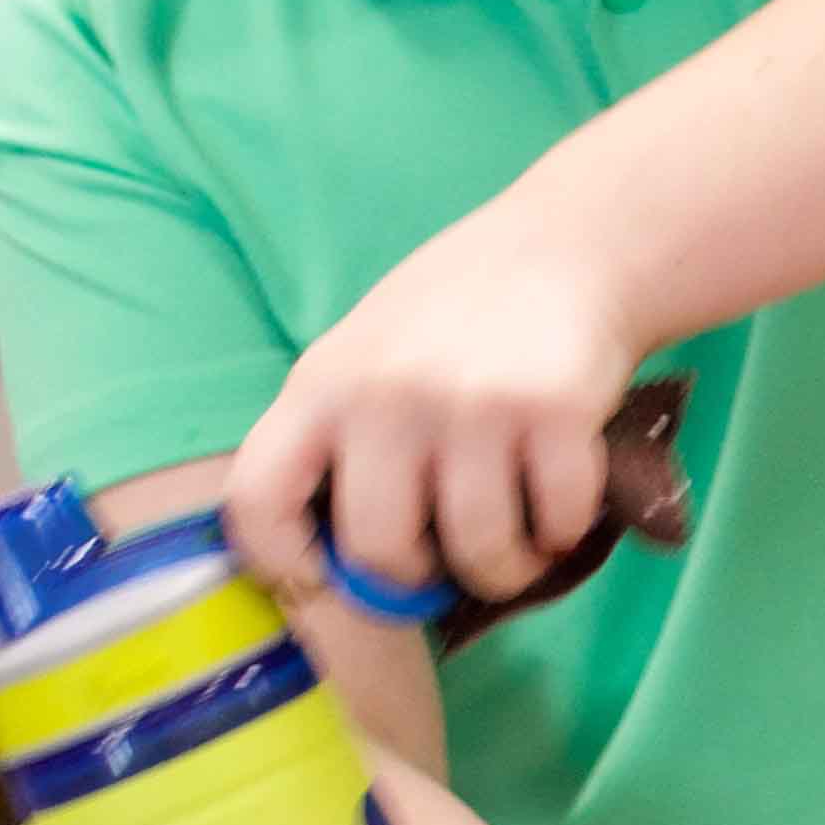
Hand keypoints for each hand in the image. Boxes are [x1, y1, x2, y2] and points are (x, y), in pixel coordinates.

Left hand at [229, 166, 656, 617]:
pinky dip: (566, 531)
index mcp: (320, 386)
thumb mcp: (364, 359)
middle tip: (449, 557)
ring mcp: (469, 403)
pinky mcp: (551, 409)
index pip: (258, 501)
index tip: (328, 579)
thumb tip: (342, 567)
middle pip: (381, 552)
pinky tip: (562, 505)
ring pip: (479, 551)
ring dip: (506, 567)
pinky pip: (557, 520)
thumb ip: (340, 442)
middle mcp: (384, 395)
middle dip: (422, 579)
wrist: (564, 245)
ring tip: (520, 543)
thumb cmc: (455, 316)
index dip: (284, 565)